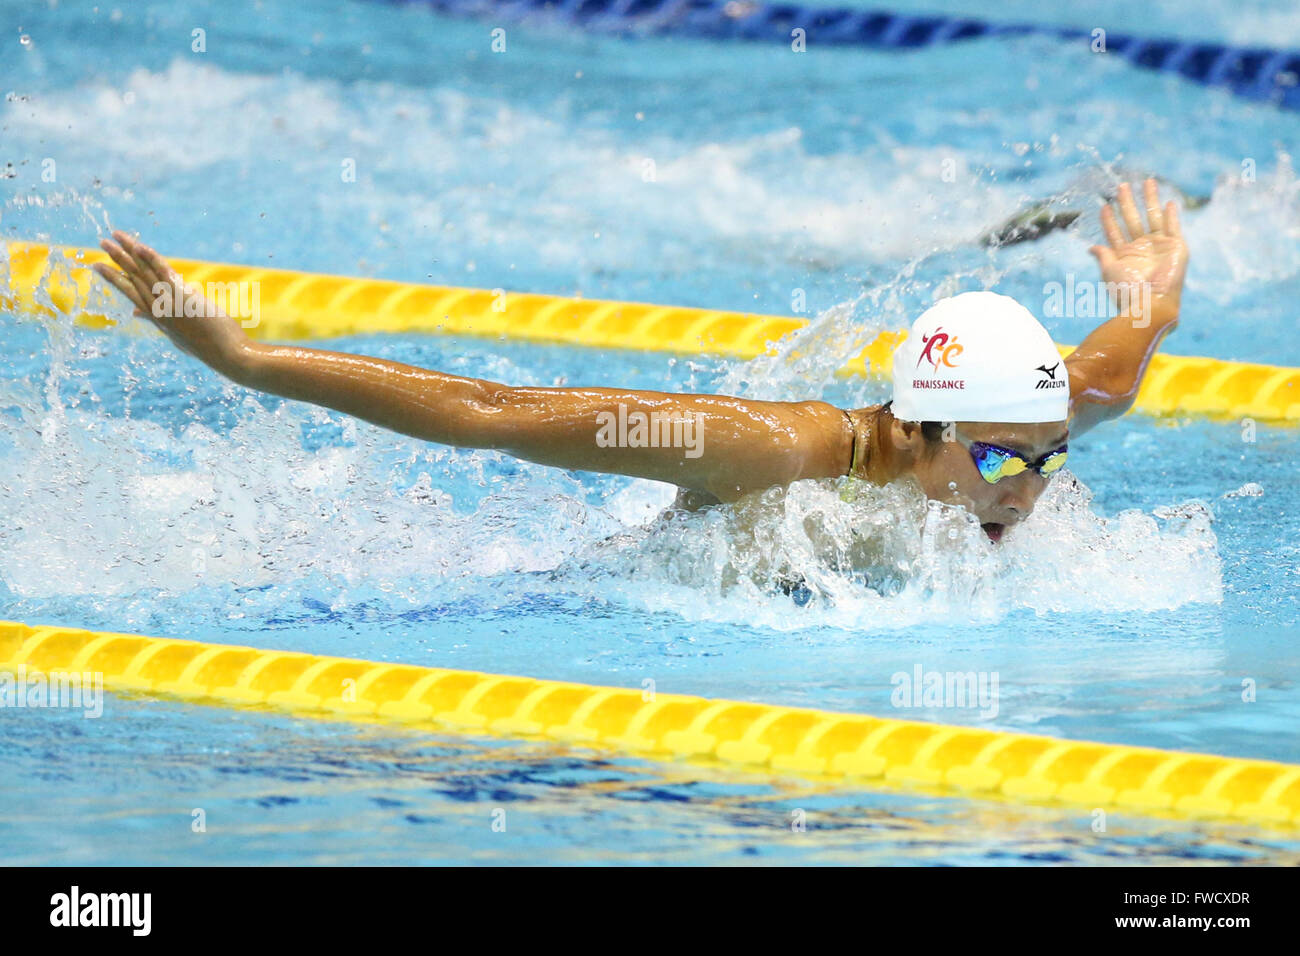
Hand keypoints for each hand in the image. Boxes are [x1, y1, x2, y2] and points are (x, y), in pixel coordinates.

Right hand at [93, 230, 253, 375]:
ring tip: (113, 237)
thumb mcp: (175, 333)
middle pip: (132, 278)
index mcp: (155, 317)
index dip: (114, 278)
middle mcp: (157, 309)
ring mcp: (168, 303)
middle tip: (100, 242)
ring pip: (143, 272)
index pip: (130, 292)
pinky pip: (163, 272)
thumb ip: (154, 319)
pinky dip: (151, 258)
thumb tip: (136, 312)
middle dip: (116, 260)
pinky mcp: (182, 297)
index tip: (98, 265)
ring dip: (127, 252)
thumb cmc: (206, 345)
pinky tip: (139, 246)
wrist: (226, 354)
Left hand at [1090, 179, 1187, 318]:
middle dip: (1127, 203)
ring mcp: (1159, 247)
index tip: (1104, 205)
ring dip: (1150, 200)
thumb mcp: (1110, 271)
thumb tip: (1091, 247)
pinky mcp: (1176, 248)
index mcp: (1125, 255)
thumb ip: (1103, 256)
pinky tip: (1169, 203)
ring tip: (1147, 181)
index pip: (1115, 232)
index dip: (1109, 219)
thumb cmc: (1127, 290)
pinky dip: (1172, 215)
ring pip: (1153, 217)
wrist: (1151, 303)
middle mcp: (1142, 249)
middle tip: (1122, 185)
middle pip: (1133, 219)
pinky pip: (1174, 227)